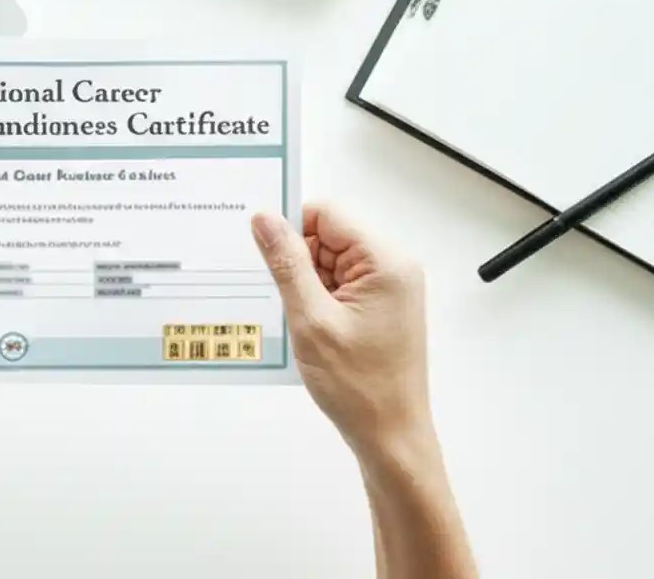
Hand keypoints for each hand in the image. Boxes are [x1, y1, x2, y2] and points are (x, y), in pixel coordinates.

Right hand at [251, 205, 432, 461]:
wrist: (391, 438)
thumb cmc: (360, 387)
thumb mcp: (311, 321)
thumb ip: (287, 264)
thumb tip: (265, 220)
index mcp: (386, 263)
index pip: (328, 215)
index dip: (291, 227)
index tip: (260, 249)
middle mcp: (393, 269)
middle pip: (328, 237)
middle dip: (295, 262)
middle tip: (281, 298)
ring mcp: (387, 290)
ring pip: (328, 264)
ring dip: (304, 286)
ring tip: (298, 322)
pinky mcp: (379, 309)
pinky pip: (337, 287)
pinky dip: (315, 302)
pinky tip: (307, 329)